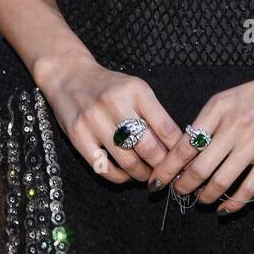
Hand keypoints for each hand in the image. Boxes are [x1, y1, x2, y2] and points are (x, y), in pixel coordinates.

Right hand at [37, 49, 183, 182]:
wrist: (70, 76)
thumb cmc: (110, 86)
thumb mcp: (135, 90)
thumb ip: (154, 115)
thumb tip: (175, 148)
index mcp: (136, 90)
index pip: (165, 128)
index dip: (178, 150)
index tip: (184, 161)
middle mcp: (115, 104)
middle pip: (148, 148)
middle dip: (162, 166)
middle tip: (167, 174)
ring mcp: (94, 121)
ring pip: (127, 161)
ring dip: (142, 174)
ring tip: (148, 176)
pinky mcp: (77, 136)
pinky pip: (103, 168)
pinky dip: (119, 177)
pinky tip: (126, 175)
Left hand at [146, 68, 253, 213]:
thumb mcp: (229, 98)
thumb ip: (209, 122)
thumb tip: (187, 150)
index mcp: (217, 109)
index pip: (184, 146)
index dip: (166, 168)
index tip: (156, 181)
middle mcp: (233, 126)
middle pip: (198, 168)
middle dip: (183, 186)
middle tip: (178, 193)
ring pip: (220, 181)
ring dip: (205, 196)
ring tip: (200, 200)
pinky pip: (247, 188)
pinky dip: (232, 204)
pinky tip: (223, 208)